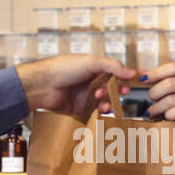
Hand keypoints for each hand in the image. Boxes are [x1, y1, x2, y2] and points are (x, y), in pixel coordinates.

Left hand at [16, 55, 134, 115]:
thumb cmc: (62, 69)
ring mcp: (84, 96)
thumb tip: (132, 72)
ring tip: (102, 99)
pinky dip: (100, 112)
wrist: (42, 86)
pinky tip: (101, 110)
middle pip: (110, 89)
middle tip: (118, 94)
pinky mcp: (79, 109)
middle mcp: (89, 82)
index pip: (113, 74)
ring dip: (108, 101)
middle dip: (115, 92)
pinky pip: (94, 112)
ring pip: (104, 102)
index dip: (122, 80)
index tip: (128, 85)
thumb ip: (113, 67)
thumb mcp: (91, 62)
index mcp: (92, 69)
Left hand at [140, 62, 174, 121]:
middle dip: (154, 92)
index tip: (142, 79)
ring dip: (157, 107)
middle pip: (169, 84)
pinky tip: (165, 116)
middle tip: (151, 98)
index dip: (156, 72)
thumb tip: (142, 75)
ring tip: (151, 112)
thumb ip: (166, 80)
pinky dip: (168, 114)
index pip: (172, 68)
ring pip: (171, 100)